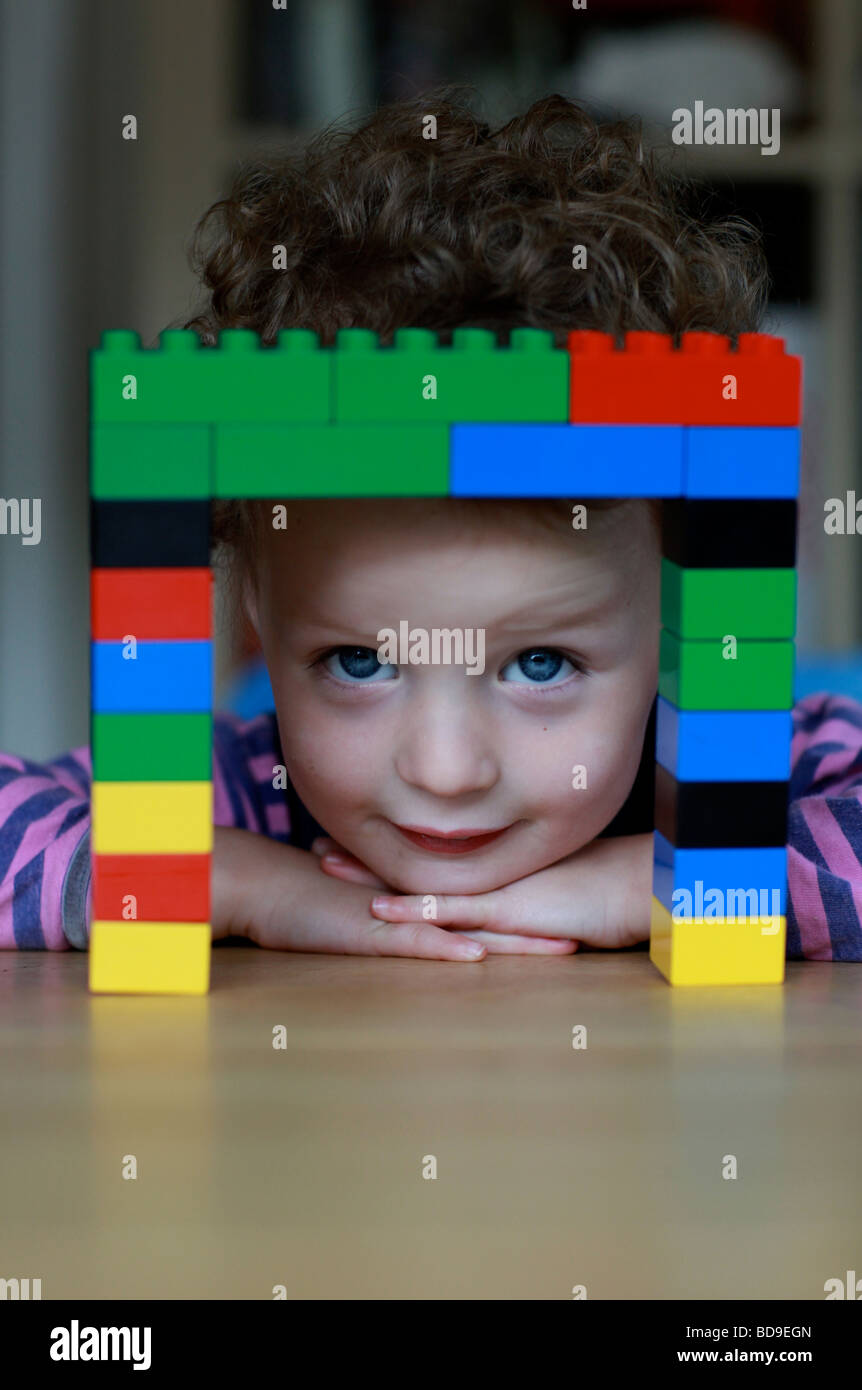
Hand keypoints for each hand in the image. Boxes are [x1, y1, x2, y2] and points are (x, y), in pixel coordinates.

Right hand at [212, 826, 571, 960]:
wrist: (265, 885)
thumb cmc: (311, 900)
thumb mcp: (368, 908)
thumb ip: (403, 913)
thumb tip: (436, 927)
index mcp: (425, 897)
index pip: (487, 903)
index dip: (530, 910)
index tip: (572, 917)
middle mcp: (420, 903)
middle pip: (492, 914)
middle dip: (540, 926)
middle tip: (589, 934)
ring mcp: (398, 916)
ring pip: (466, 928)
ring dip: (513, 940)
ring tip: (560, 950)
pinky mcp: (369, 932)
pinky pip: (413, 944)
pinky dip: (445, 951)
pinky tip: (475, 959)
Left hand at [314, 833, 652, 950]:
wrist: (651, 888)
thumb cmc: (618, 891)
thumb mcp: (563, 896)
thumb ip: (533, 899)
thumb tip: (517, 911)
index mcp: (498, 868)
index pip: (434, 857)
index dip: (393, 850)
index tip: (354, 840)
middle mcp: (491, 872)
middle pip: (417, 861)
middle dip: (368, 854)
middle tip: (318, 844)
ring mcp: (499, 889)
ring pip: (424, 880)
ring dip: (375, 873)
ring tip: (326, 861)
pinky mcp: (512, 911)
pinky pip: (454, 911)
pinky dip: (415, 908)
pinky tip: (379, 907)